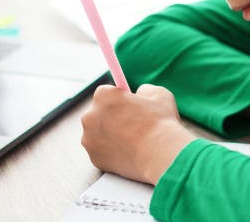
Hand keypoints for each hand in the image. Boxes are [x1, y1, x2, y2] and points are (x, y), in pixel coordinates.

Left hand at [80, 83, 196, 184]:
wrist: (160, 154)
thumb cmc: (160, 122)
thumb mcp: (157, 93)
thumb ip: (143, 90)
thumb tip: (139, 96)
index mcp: (103, 95)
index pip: (106, 93)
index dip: (119, 99)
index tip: (128, 106)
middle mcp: (90, 116)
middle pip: (98, 113)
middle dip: (111, 117)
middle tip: (131, 124)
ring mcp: (89, 139)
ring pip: (98, 133)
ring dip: (110, 135)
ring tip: (131, 140)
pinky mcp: (94, 158)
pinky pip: (101, 152)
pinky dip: (112, 152)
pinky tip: (128, 152)